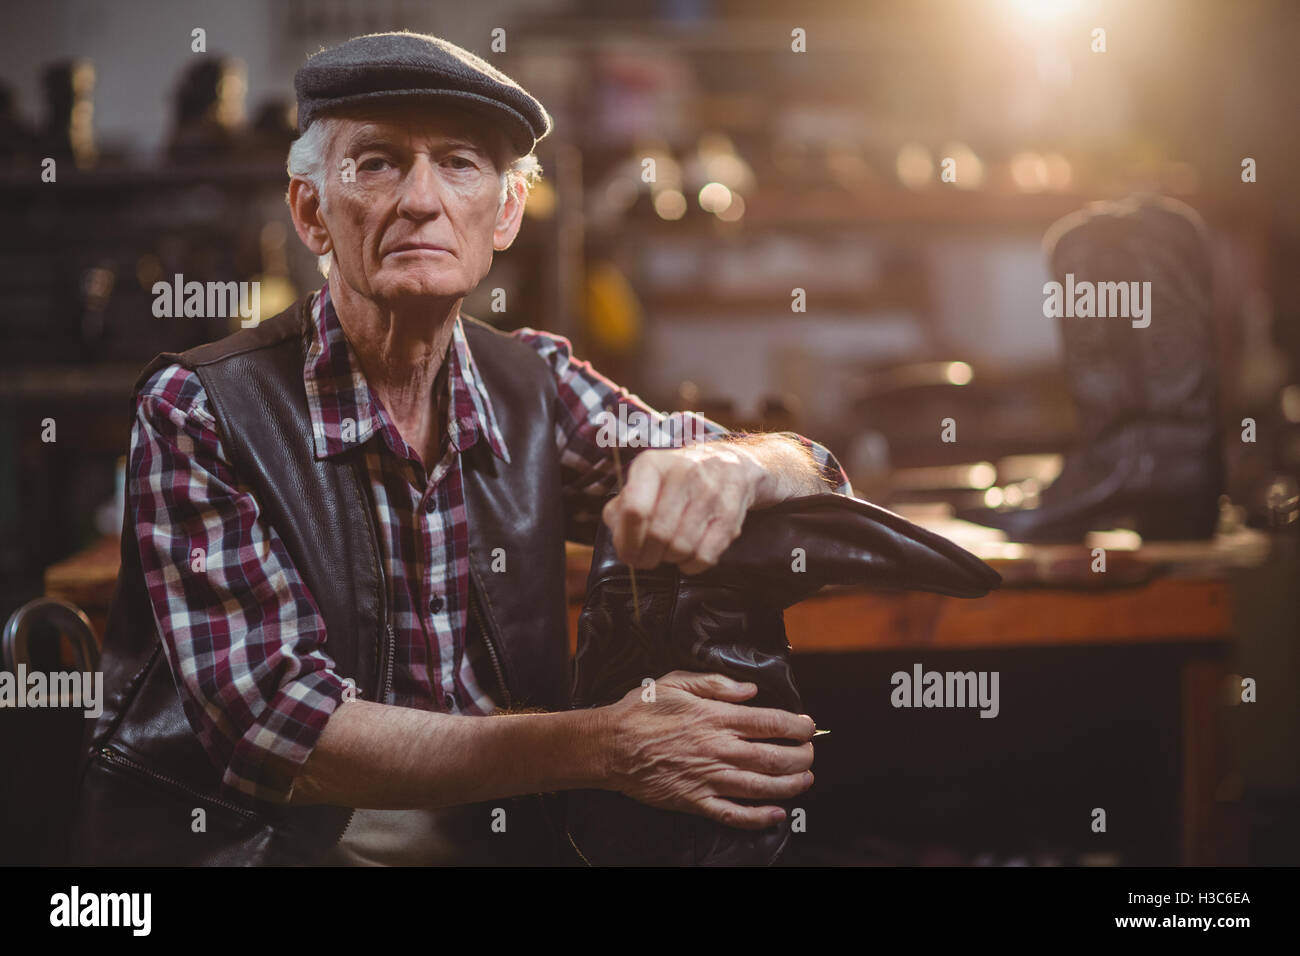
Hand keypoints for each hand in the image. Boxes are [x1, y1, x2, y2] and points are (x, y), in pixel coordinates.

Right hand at [595, 670, 815, 829]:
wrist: (610, 745)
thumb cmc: (641, 710)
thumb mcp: (675, 681)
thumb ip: (716, 683)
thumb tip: (750, 690)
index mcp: (716, 717)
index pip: (771, 723)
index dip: (798, 726)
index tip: (809, 726)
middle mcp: (719, 749)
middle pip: (775, 757)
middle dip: (802, 757)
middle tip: (811, 753)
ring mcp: (708, 779)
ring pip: (762, 787)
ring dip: (791, 786)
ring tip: (805, 780)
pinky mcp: (695, 802)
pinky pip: (734, 815)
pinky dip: (758, 818)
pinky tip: (776, 815)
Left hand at [602, 442, 761, 573]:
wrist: (730, 463)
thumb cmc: (677, 479)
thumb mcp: (644, 481)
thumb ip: (622, 507)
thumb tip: (619, 536)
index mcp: (652, 465)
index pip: (634, 511)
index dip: (628, 542)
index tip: (628, 554)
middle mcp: (682, 473)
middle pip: (658, 534)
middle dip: (647, 557)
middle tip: (646, 560)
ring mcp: (710, 492)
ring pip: (681, 547)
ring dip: (670, 560)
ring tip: (668, 553)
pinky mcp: (731, 512)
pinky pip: (706, 555)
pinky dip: (692, 565)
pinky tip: (688, 557)